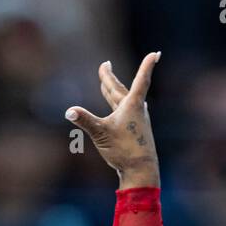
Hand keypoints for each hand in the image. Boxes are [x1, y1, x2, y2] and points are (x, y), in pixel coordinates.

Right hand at [65, 51, 160, 187]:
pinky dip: (118, 106)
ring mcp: (137, 122)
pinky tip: (121, 109)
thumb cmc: (124, 151)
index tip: (157, 54)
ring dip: (113, 92)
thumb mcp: (102, 134)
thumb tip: (69, 111)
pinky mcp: (135, 133)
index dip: (147, 66)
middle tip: (105, 64)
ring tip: (108, 84)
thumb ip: (85, 120)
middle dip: (110, 78)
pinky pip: (125, 113)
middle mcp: (137, 111)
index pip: (141, 80)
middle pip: (121, 90)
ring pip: (123, 101)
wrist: (141, 172)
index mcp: (132, 106)